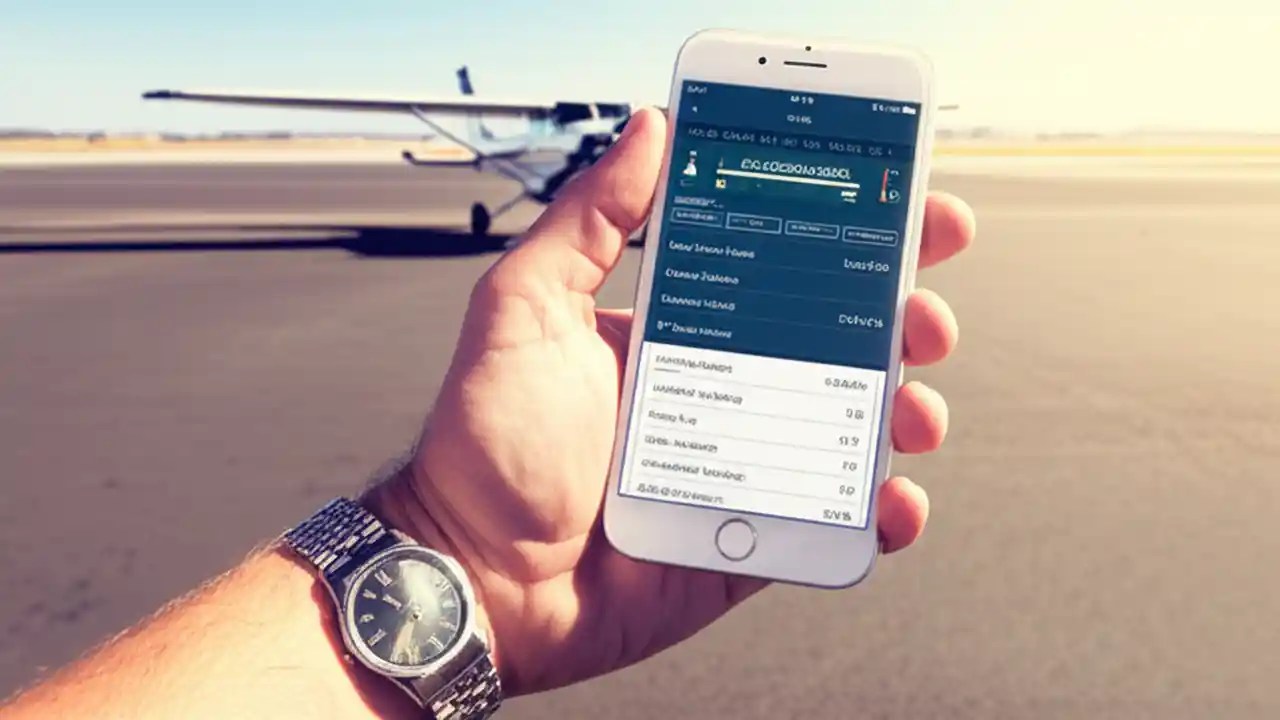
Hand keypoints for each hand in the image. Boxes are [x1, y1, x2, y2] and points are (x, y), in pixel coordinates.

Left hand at [369, 108, 974, 695]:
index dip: (851, 235)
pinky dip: (880, 513)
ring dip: (904, 409)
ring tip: (910, 407)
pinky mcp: (750, 539)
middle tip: (923, 312)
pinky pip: (834, 522)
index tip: (906, 207)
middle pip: (837, 343)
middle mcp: (719, 391)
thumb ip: (588, 220)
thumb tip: (648, 128)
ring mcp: (741, 466)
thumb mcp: (524, 308)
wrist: (475, 578)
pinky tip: (891, 499)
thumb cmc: (487, 445)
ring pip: (851, 428)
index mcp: (677, 329)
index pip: (781, 267)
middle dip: (901, 319)